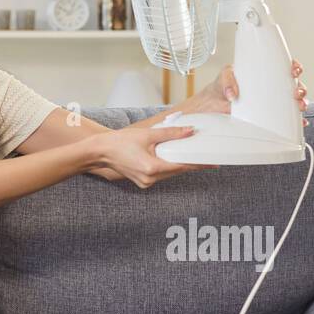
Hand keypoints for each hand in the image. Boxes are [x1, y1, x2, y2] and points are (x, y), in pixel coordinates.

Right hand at [94, 125, 217, 189]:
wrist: (99, 152)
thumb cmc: (119, 142)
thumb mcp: (147, 135)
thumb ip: (170, 134)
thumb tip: (189, 131)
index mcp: (152, 168)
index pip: (182, 166)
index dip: (199, 164)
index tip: (213, 163)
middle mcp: (150, 179)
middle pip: (177, 170)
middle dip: (190, 162)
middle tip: (204, 155)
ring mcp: (146, 182)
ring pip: (169, 173)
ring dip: (178, 164)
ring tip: (189, 155)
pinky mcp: (142, 181)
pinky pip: (160, 174)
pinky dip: (167, 166)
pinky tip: (171, 158)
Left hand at [184, 60, 308, 127]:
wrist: (211, 106)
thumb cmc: (220, 88)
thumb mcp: (223, 77)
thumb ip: (227, 81)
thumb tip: (232, 94)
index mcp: (263, 73)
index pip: (284, 67)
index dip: (294, 67)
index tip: (294, 70)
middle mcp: (271, 87)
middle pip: (293, 86)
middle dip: (300, 89)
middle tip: (296, 93)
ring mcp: (271, 102)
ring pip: (293, 102)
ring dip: (301, 104)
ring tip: (299, 106)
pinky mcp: (268, 116)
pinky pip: (287, 119)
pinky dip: (296, 121)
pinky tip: (300, 123)